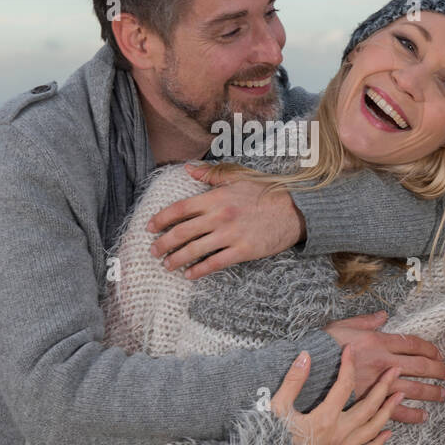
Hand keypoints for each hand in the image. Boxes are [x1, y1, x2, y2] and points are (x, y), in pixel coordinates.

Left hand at [145, 164, 304, 279]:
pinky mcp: (243, 251)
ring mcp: (231, 235)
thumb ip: (210, 174)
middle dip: (163, 243)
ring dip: (176, 259)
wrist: (295, 209)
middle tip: (152, 251)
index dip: (161, 219)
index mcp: (215, 197)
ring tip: (167, 265)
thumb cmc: (265, 191)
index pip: (180, 209)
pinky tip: (189, 275)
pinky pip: (215, 263)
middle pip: (182, 232)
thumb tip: (187, 169)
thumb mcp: (237, 177)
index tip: (150, 227)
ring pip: (195, 250)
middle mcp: (219, 216)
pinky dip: (199, 270)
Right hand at [271, 347, 400, 444]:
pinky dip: (378, 443)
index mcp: (324, 418)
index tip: (350, 349)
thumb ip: (293, 380)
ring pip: (372, 429)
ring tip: (400, 395)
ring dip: (388, 411)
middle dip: (383, 387)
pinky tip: (388, 433)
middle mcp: (338, 434)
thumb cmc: (270, 436)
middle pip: (368, 407)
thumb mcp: (277, 406)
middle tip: (395, 370)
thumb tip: (305, 355)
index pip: (343, 386)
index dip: (348, 365)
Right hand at [322, 310, 444, 423]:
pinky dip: (411, 414)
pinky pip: (396, 412)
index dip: (430, 349)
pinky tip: (422, 416)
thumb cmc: (322, 346)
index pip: (413, 344)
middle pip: (420, 366)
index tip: (439, 354)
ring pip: (413, 390)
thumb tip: (383, 316)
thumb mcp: (342, 326)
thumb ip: (365, 321)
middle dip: (438, 370)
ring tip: (441, 394)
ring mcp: (377, 385)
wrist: (307, 371)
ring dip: (431, 392)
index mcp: (377, 342)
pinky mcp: (369, 402)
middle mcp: (383, 363)